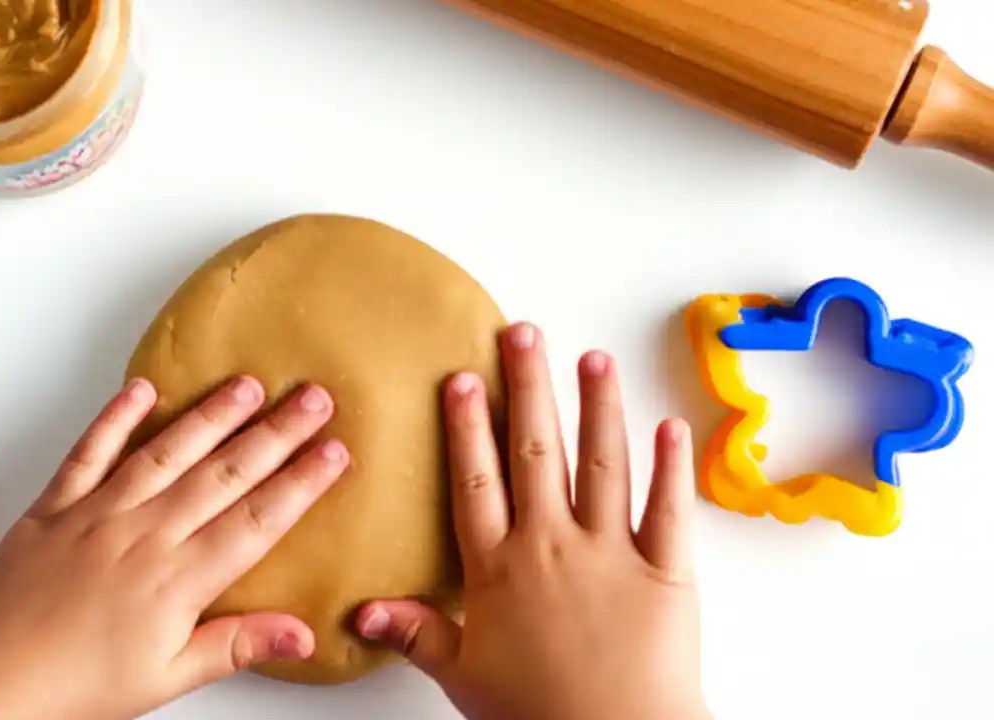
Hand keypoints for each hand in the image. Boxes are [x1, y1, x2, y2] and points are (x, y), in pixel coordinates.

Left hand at [0, 376, 348, 719]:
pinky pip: (89, 452)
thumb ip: (237, 645)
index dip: (301, 483)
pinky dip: (114, 418)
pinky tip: (142, 389)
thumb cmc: (79, 686)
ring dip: (212, 415)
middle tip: (314, 397)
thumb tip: (304, 635)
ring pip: (166, 452)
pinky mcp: (55, 506)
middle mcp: (144, 536)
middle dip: (276, 433)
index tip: (335, 452)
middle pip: (224, 475)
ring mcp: (98, 514)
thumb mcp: (169, 677)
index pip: (256, 521)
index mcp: (178, 581)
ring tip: (248, 384)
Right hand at [356, 323, 708, 719]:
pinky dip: (671, 465)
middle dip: (528, 387)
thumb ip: (416, 633)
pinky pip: (668, 508)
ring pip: (602, 463)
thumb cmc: (537, 715)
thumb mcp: (463, 675)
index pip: (476, 480)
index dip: (467, 426)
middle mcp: (551, 545)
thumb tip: (360, 614)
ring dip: (597, 406)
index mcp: (499, 568)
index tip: (463, 379)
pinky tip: (668, 425)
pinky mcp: (665, 570)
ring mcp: (611, 552)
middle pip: (535, 451)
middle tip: (522, 334)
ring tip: (593, 358)